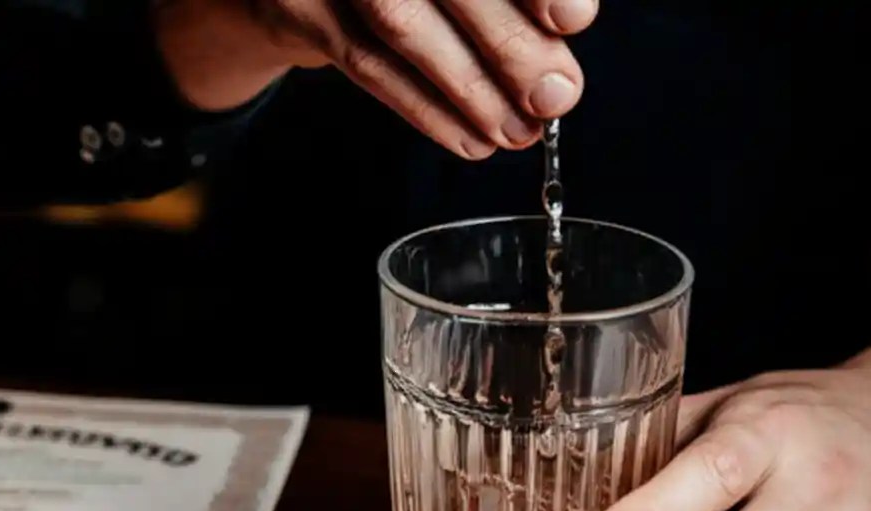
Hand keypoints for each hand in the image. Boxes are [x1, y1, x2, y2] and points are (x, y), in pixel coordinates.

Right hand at [158, 0, 596, 158]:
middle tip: (555, 95)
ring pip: (399, 24)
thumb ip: (508, 2)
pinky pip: (364, 64)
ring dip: (468, 88)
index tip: (574, 18)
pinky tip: (469, 138)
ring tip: (515, 131)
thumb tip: (560, 54)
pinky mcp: (296, 6)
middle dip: (507, 42)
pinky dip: (424, 108)